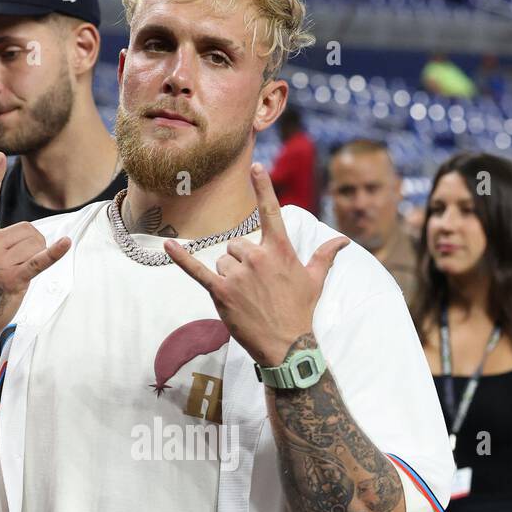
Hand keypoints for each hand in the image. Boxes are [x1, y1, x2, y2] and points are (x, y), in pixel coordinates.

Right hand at [0, 152, 71, 343]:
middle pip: (25, 228)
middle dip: (29, 243)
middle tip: (17, 262)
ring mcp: (0, 262)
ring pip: (34, 242)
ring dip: (36, 254)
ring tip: (21, 270)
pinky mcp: (14, 280)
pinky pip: (39, 261)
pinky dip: (54, 253)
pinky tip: (66, 243)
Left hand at [162, 163, 348, 365]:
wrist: (287, 344)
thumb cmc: (300, 311)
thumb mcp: (315, 280)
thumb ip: (325, 255)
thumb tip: (345, 241)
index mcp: (280, 249)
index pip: (270, 211)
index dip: (263, 187)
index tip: (256, 166)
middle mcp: (258, 257)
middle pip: (236, 245)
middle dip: (242, 263)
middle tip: (255, 287)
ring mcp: (239, 274)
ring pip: (222, 262)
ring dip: (229, 277)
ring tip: (245, 297)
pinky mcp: (221, 291)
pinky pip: (197, 270)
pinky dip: (181, 258)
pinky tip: (167, 245)